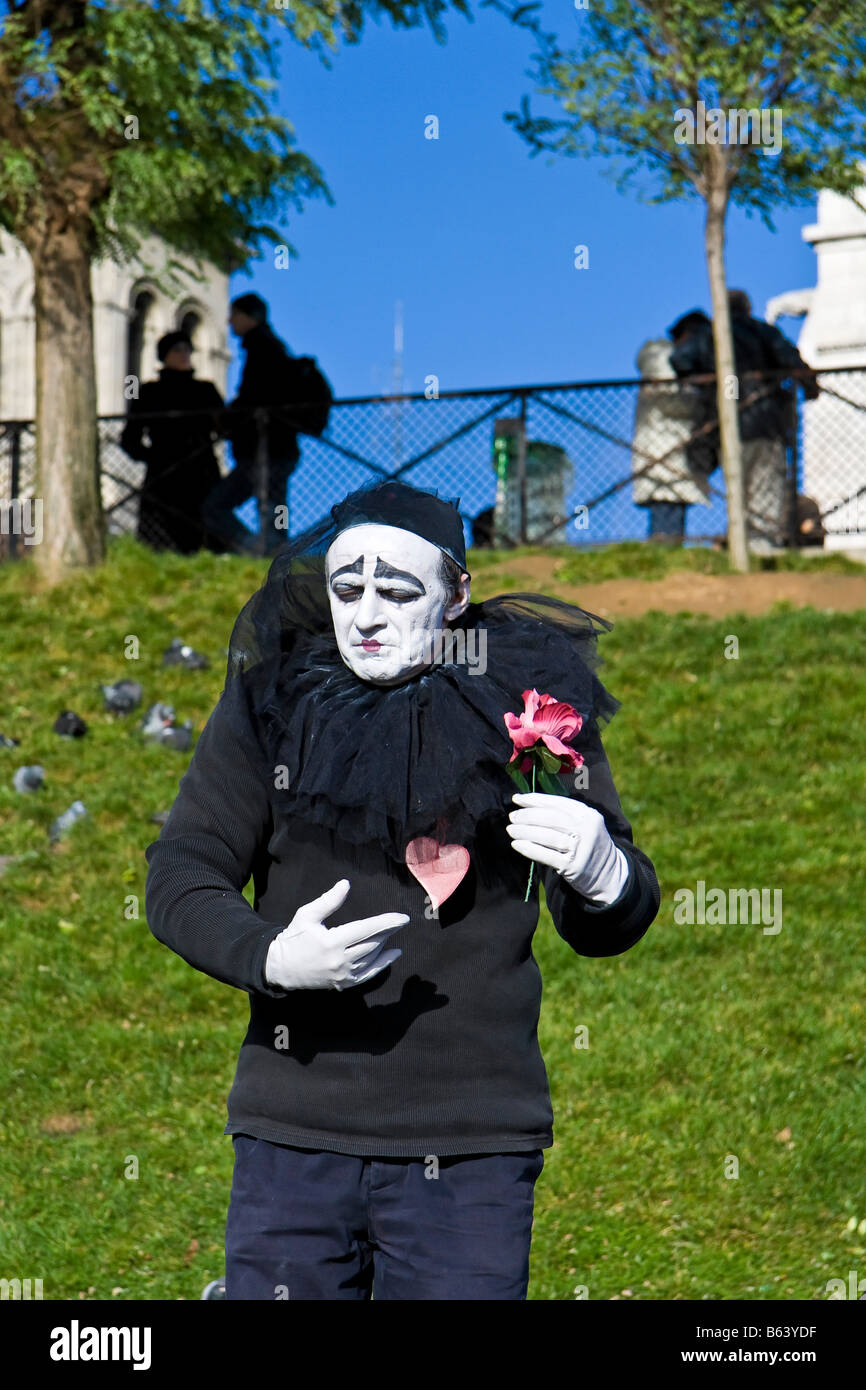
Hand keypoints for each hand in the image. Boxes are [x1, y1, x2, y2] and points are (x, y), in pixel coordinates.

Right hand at [265, 879, 408, 991]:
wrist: (280, 969)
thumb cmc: (293, 938)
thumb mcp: (307, 915)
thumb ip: (328, 900)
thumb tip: (346, 884)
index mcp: (332, 942)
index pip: (367, 930)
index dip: (387, 923)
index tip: (403, 918)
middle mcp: (340, 960)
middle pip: (373, 944)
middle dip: (388, 932)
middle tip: (399, 922)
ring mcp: (342, 974)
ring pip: (372, 958)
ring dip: (385, 944)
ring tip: (392, 932)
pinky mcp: (343, 984)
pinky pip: (369, 974)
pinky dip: (383, 964)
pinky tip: (394, 954)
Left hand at [507, 792, 629, 905]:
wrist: (610, 875)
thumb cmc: (589, 846)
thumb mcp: (585, 825)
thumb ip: (564, 815)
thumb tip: (529, 806)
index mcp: (587, 814)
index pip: (557, 803)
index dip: (535, 800)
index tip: (517, 799)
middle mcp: (586, 829)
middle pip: (550, 818)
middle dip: (527, 816)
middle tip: (512, 816)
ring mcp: (580, 848)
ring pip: (546, 836)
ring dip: (524, 832)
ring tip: (511, 830)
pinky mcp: (573, 866)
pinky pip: (546, 855)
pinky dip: (529, 849)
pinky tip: (517, 845)